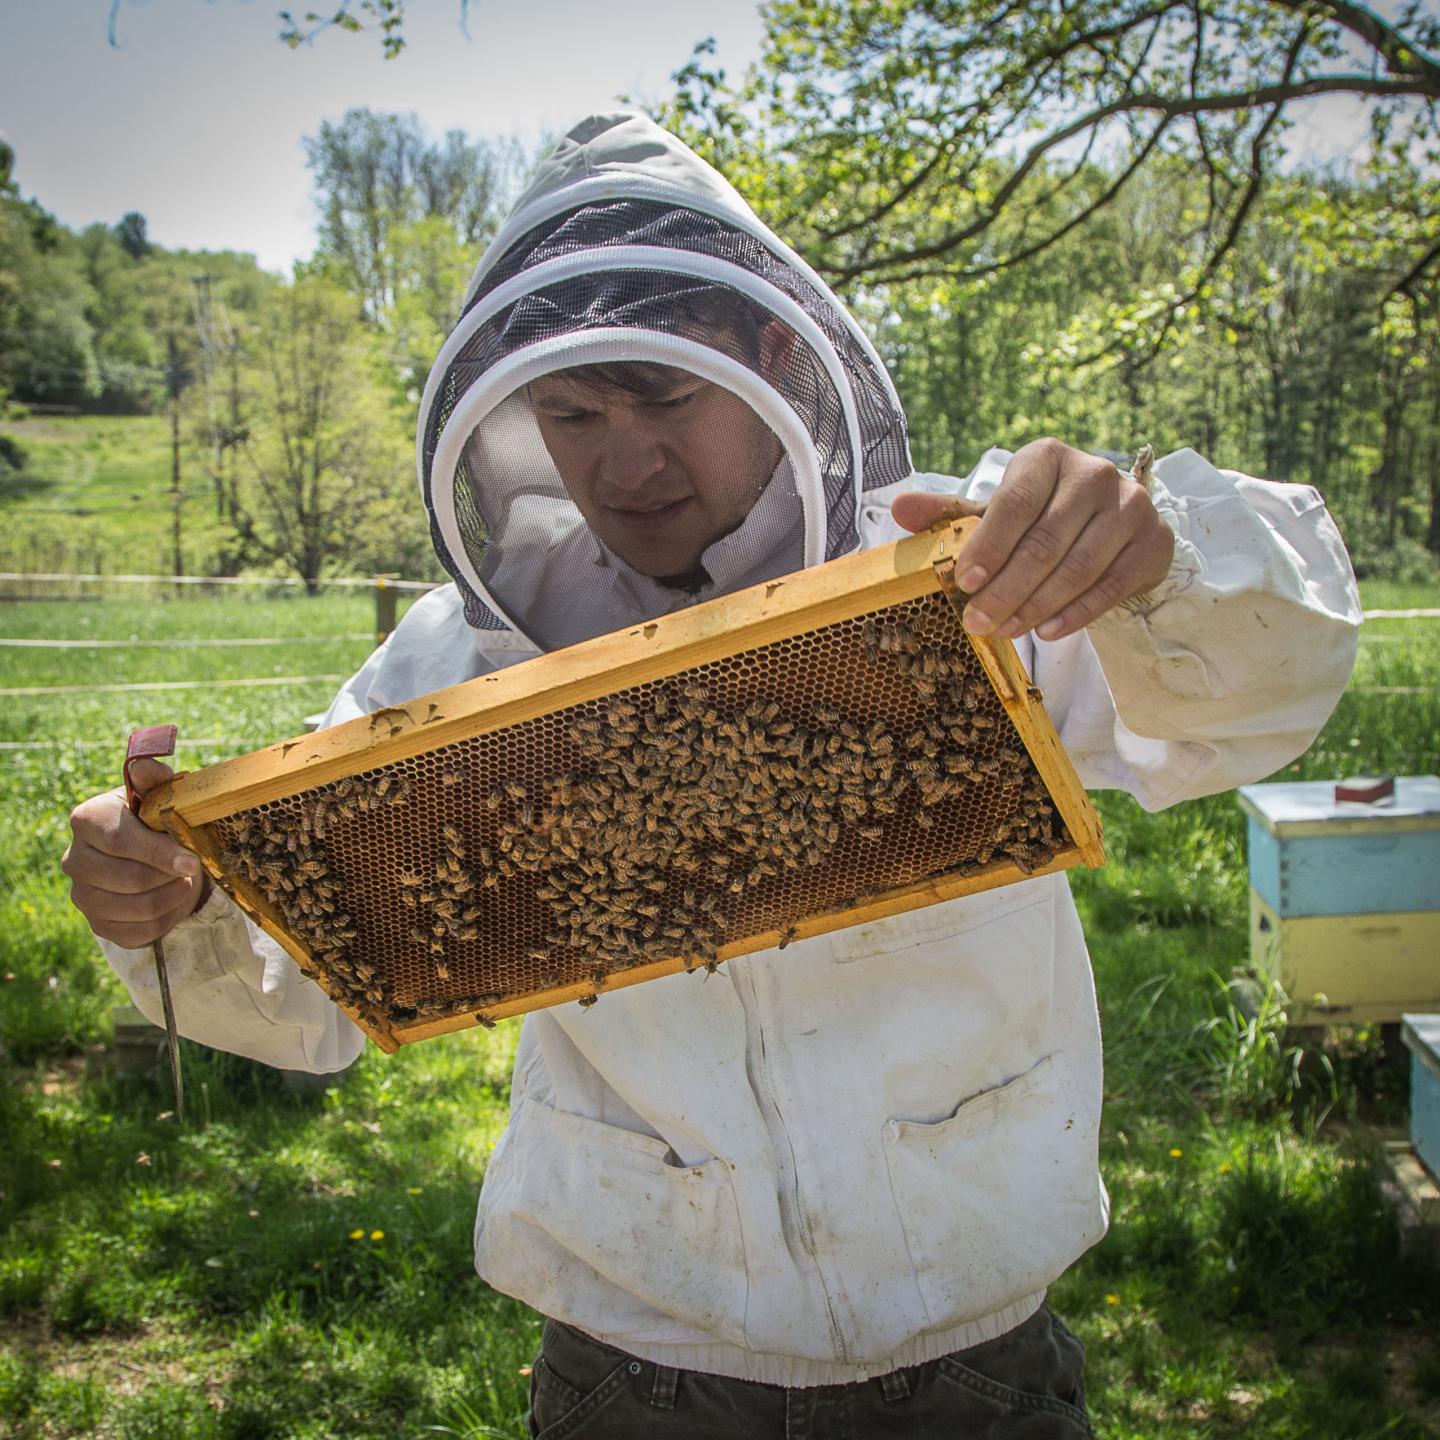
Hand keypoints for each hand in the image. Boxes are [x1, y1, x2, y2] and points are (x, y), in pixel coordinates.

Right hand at [62, 758, 208, 946]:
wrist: (156, 857)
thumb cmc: (159, 820)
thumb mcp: (161, 795)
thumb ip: (155, 779)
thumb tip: (145, 766)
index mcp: (87, 819)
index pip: (119, 841)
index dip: (159, 853)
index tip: (192, 860)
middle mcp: (74, 859)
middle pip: (129, 878)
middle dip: (170, 876)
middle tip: (193, 868)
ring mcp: (82, 895)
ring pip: (137, 907)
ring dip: (173, 896)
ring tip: (186, 881)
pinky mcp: (99, 925)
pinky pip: (139, 932)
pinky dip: (168, 918)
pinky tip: (173, 899)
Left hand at [891, 438, 1174, 640]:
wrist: (1110, 521)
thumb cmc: (1039, 514)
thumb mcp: (994, 511)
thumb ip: (950, 514)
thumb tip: (900, 507)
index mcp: (1047, 457)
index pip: (1014, 503)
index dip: (988, 546)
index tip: (963, 583)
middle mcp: (1094, 473)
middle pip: (1045, 541)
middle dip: (1006, 588)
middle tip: (977, 622)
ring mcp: (1131, 505)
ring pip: (1079, 566)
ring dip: (1037, 605)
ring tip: (1006, 630)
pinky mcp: (1154, 540)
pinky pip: (1113, 585)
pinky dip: (1078, 612)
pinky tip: (1048, 631)